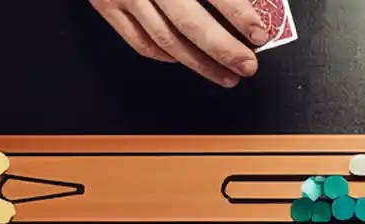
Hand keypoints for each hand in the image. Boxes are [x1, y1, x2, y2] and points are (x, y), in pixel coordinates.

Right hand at [89, 0, 268, 85]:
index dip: (238, 13)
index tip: (259, 32)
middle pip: (189, 23)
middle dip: (223, 49)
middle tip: (247, 65)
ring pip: (166, 40)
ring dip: (200, 64)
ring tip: (226, 75)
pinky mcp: (105, 7)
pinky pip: (142, 43)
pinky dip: (168, 56)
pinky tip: (189, 60)